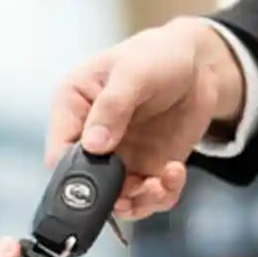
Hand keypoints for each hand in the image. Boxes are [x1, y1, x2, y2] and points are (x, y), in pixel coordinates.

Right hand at [46, 16, 246, 219]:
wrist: (198, 63)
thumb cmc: (156, 55)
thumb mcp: (132, 73)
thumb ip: (111, 108)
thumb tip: (93, 146)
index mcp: (73, 107)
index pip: (59, 151)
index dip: (72, 173)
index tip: (97, 179)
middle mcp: (91, 138)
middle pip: (86, 185)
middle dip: (109, 196)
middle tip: (135, 188)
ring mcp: (119, 157)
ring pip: (118, 200)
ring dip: (139, 201)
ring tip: (159, 184)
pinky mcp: (147, 168)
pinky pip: (149, 197)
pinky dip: (163, 195)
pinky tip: (174, 171)